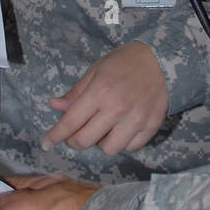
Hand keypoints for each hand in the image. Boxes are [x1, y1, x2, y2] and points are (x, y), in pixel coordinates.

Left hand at [43, 42, 168, 155]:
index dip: (55, 135)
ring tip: (104, 128)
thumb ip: (76, 92)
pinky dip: (123, 141)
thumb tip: (54, 106)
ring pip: (109, 149)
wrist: (162, 60)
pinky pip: (130, 147)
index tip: (46, 143)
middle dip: (75, 139)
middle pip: (85, 140)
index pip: (71, 122)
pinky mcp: (151, 126)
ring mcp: (136, 119)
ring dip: (101, 142)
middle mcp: (117, 108)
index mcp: (100, 91)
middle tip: (76, 132)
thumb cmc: (125, 62)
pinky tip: (122, 128)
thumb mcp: (96, 70)